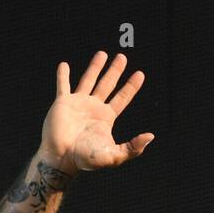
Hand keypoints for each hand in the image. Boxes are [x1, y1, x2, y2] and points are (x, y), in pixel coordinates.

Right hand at [39, 50, 154, 174]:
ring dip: (95, 67)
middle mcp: (93, 108)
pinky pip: (63, 85)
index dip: (131, 87)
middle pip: (107, 84)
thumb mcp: (114, 156)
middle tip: (122, 57)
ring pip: (88, 80)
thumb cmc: (86, 159)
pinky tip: (64, 65)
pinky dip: (63, 75)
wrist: (62, 158)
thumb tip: (150, 136)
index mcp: (106, 118)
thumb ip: (132, 148)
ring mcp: (78, 104)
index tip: (140, 74)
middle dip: (115, 71)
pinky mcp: (62, 102)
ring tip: (102, 53)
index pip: (122, 98)